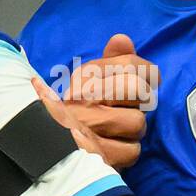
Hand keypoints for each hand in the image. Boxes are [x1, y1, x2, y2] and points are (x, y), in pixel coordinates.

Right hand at [34, 33, 159, 169]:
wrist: (44, 146)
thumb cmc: (73, 112)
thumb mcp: (86, 82)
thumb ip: (110, 60)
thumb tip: (122, 39)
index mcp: (84, 78)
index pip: (129, 64)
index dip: (148, 71)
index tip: (152, 79)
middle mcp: (85, 99)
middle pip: (137, 89)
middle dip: (142, 100)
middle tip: (133, 106)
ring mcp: (90, 128)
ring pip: (137, 122)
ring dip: (132, 130)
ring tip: (117, 131)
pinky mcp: (97, 155)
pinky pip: (132, 150)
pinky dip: (127, 151)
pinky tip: (114, 147)